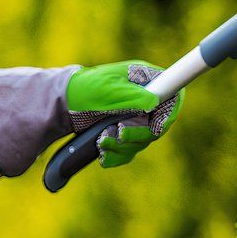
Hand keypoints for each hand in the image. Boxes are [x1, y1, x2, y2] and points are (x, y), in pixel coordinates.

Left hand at [65, 60, 183, 167]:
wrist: (63, 104)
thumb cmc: (85, 89)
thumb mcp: (108, 89)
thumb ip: (133, 96)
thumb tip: (156, 103)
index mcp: (146, 81)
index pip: (173, 97)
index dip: (170, 113)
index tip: (156, 125)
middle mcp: (145, 100)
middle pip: (158, 126)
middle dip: (137, 134)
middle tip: (119, 134)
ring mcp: (136, 118)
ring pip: (142, 142)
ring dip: (122, 146)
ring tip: (101, 140)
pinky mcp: (125, 134)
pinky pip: (129, 151)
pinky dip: (116, 155)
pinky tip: (102, 152)